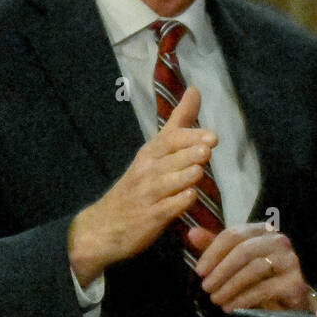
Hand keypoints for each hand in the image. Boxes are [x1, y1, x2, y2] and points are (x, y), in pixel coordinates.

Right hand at [68, 87, 214, 285]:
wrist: (103, 226)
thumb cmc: (138, 184)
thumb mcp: (155, 151)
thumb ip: (178, 123)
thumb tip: (195, 90)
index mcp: (150, 154)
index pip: (169, 140)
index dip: (190, 138)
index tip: (212, 137)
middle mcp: (147, 172)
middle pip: (170, 160)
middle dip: (188, 154)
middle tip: (208, 149)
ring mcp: (147, 196)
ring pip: (167, 184)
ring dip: (184, 177)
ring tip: (199, 171)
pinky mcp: (149, 219)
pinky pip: (164, 210)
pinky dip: (177, 204)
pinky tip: (189, 197)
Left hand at [188, 222, 311, 311]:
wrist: (288, 301)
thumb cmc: (259, 278)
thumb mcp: (234, 262)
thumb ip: (215, 248)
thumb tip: (192, 233)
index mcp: (263, 231)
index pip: (233, 234)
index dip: (212, 252)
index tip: (199, 271)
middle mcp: (279, 241)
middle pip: (244, 250)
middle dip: (221, 270)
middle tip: (206, 287)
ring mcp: (290, 261)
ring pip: (254, 269)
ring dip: (230, 286)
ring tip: (216, 299)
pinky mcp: (295, 282)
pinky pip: (264, 289)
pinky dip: (243, 299)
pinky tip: (230, 307)